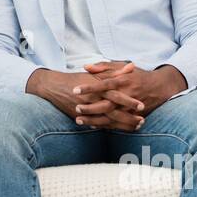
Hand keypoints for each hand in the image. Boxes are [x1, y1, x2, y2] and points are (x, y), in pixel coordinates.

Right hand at [26, 65, 145, 130]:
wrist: (54, 87)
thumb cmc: (77, 78)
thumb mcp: (96, 73)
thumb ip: (114, 71)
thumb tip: (131, 67)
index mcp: (97, 87)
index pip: (116, 94)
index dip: (128, 101)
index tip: (141, 105)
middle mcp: (93, 99)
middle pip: (113, 110)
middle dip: (128, 116)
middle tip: (142, 120)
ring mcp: (88, 109)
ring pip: (108, 119)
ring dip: (122, 124)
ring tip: (136, 127)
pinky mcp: (83, 117)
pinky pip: (99, 124)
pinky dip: (110, 127)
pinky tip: (121, 129)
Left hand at [73, 61, 186, 123]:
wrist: (160, 87)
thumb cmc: (138, 75)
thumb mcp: (122, 66)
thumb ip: (103, 67)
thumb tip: (86, 67)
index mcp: (123, 81)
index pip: (103, 84)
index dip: (89, 87)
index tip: (75, 89)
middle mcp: (126, 95)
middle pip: (106, 104)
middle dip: (90, 107)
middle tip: (76, 107)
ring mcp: (130, 108)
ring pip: (110, 117)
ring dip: (94, 119)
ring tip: (78, 120)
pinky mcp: (133, 116)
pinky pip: (117, 123)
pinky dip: (104, 126)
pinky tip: (91, 125)